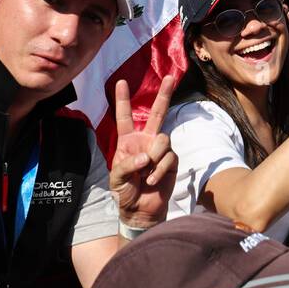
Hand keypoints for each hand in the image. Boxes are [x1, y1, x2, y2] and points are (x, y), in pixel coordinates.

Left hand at [110, 75, 177, 227]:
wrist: (140, 210)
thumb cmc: (124, 192)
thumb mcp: (116, 178)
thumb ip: (128, 164)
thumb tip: (147, 156)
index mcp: (128, 141)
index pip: (125, 117)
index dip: (123, 100)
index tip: (121, 82)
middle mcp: (146, 141)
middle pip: (156, 113)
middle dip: (164, 94)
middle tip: (170, 77)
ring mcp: (160, 150)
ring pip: (163, 139)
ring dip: (154, 157)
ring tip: (146, 173)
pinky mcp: (172, 161)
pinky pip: (169, 157)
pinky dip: (159, 170)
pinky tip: (153, 180)